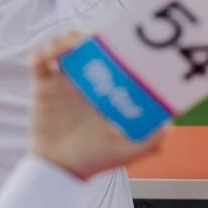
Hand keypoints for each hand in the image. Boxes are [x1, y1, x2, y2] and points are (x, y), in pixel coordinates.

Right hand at [29, 32, 168, 179]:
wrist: (62, 171)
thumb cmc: (97, 158)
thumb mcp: (128, 149)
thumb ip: (151, 140)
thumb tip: (169, 127)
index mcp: (107, 85)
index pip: (110, 52)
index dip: (109, 41)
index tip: (108, 39)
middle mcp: (86, 78)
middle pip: (84, 43)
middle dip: (81, 35)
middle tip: (80, 42)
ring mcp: (65, 81)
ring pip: (61, 46)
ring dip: (60, 41)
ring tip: (58, 50)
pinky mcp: (43, 88)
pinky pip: (38, 63)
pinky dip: (38, 54)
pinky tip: (42, 60)